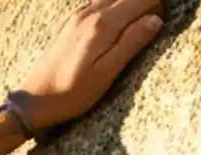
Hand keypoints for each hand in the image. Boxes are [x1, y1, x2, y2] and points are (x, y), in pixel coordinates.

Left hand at [18, 0, 164, 128]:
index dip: (158, 6)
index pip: (139, 0)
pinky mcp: (70, 23)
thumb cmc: (71, 93)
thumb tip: (156, 20)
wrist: (34, 99)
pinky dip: (113, 6)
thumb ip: (130, 44)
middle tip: (157, 22)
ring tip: (140, 23)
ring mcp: (77, 16)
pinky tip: (117, 22)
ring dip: (129, 5)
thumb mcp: (106, 74)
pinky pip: (98, 3)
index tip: (165, 22)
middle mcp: (89, 13)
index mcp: (102, 25)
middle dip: (145, 4)